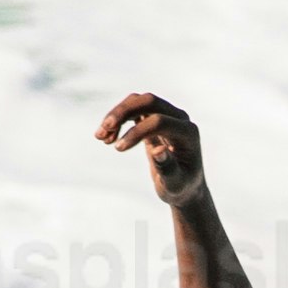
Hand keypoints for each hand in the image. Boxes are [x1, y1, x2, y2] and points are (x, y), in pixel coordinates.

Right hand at [98, 88, 205, 207]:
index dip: (137, 132)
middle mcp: (179, 118)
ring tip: (100, 137)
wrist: (183, 185)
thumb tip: (158, 151)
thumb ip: (168, 168)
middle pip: (149, 101)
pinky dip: (118, 119)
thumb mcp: (175, 184)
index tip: (117, 149)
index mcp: (187, 132)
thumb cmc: (180, 186)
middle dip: (123, 112)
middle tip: (104, 129)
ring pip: (138, 101)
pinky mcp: (154, 117)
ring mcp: (167, 114)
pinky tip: (106, 137)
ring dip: (117, 114)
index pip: (159, 121)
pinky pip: (134, 108)